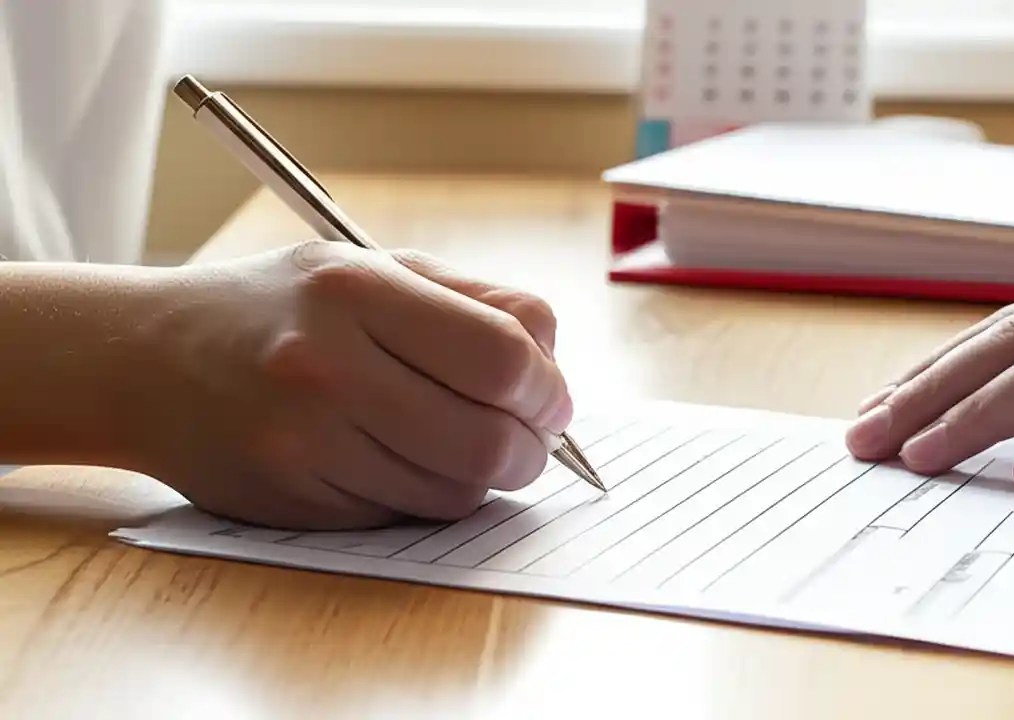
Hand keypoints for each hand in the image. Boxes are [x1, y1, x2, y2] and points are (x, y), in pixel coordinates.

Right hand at [130, 241, 571, 529]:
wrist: (148, 361)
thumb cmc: (281, 308)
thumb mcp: (370, 268)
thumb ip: (472, 299)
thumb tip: (552, 360)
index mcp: (356, 290)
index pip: (503, 355)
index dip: (547, 386)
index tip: (551, 397)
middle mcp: (327, 367)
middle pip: (490, 438)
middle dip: (534, 446)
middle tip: (532, 436)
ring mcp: (306, 442)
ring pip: (456, 489)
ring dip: (489, 476)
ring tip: (476, 446)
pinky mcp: (293, 500)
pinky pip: (407, 517)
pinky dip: (433, 497)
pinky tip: (414, 463)